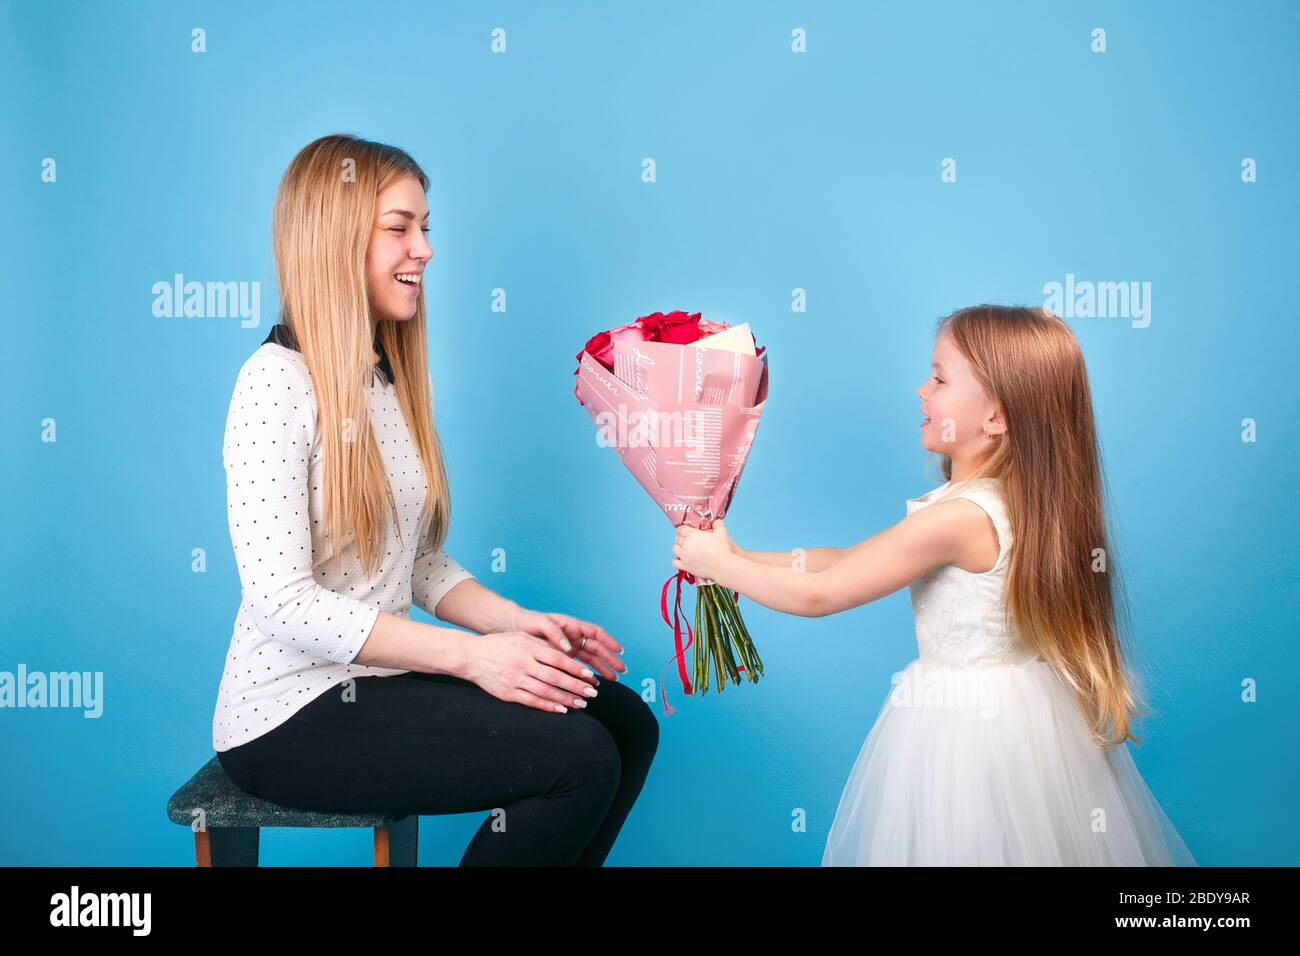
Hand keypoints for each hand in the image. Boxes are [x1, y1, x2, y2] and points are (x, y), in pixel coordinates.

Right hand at [463, 631, 601, 713]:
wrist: (471, 656)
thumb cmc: (501, 644)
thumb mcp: (522, 638)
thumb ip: (543, 645)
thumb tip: (568, 653)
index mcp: (529, 647)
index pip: (558, 659)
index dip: (576, 669)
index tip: (590, 676)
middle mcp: (523, 663)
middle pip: (555, 678)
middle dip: (576, 686)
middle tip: (593, 693)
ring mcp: (515, 680)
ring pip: (545, 692)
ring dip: (566, 699)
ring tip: (581, 703)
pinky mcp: (508, 693)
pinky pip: (532, 701)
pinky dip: (548, 706)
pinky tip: (562, 709)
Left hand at [508, 607, 626, 681]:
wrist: (513, 628)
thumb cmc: (528, 623)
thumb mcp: (540, 624)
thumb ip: (555, 634)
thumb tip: (568, 647)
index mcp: (571, 626)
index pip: (595, 632)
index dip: (608, 641)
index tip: (619, 650)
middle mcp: (573, 636)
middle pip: (596, 648)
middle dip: (609, 658)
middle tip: (622, 670)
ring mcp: (568, 647)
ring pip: (589, 658)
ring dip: (601, 668)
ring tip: (612, 679)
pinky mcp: (561, 657)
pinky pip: (578, 665)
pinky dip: (586, 673)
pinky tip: (593, 681)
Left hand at [673, 518, 734, 581]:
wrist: (722, 566)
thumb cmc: (722, 549)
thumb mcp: (721, 532)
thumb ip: (717, 524)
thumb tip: (715, 521)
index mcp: (692, 534)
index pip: (680, 529)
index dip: (682, 528)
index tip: (686, 530)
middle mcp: (685, 544)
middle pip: (677, 538)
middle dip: (681, 537)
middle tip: (687, 539)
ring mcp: (684, 556)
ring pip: (675, 548)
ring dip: (679, 547)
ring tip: (685, 548)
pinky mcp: (685, 566)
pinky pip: (674, 562)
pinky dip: (677, 560)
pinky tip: (682, 559)